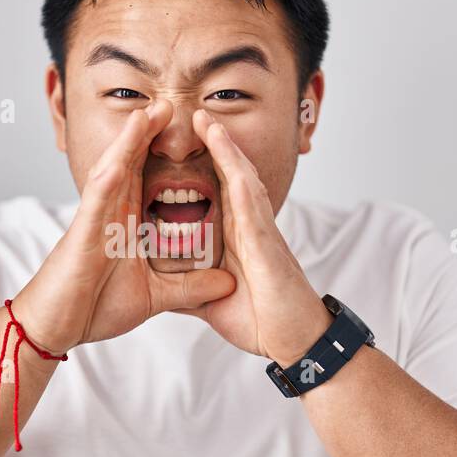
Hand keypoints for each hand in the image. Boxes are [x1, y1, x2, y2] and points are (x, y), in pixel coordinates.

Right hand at [12, 100, 236, 353]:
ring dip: (128, 143)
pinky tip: (118, 161)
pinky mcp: (81, 235)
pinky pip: (95, 202)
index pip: (147, 179)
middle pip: (130, 165)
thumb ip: (189, 287)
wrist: (55, 328)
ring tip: (147, 113)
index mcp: (124, 223)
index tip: (191, 133)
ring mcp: (93, 221)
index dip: (164, 154)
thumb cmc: (93, 308)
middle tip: (171, 104)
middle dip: (148, 134)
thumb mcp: (155, 296)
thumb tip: (227, 282)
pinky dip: (106, 179)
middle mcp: (108, 214)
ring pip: (112, 172)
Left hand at [175, 110, 332, 364]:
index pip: (214, 190)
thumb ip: (189, 286)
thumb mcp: (210, 300)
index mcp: (236, 235)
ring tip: (207, 121)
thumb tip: (162, 284)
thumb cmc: (261, 319)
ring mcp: (261, 231)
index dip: (198, 166)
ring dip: (226, 149)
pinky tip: (230, 161)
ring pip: (242, 179)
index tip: (174, 144)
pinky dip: (241, 179)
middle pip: (229, 175)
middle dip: (212, 144)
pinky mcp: (268, 243)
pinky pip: (253, 204)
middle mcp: (250, 226)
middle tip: (191, 114)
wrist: (294, 341)